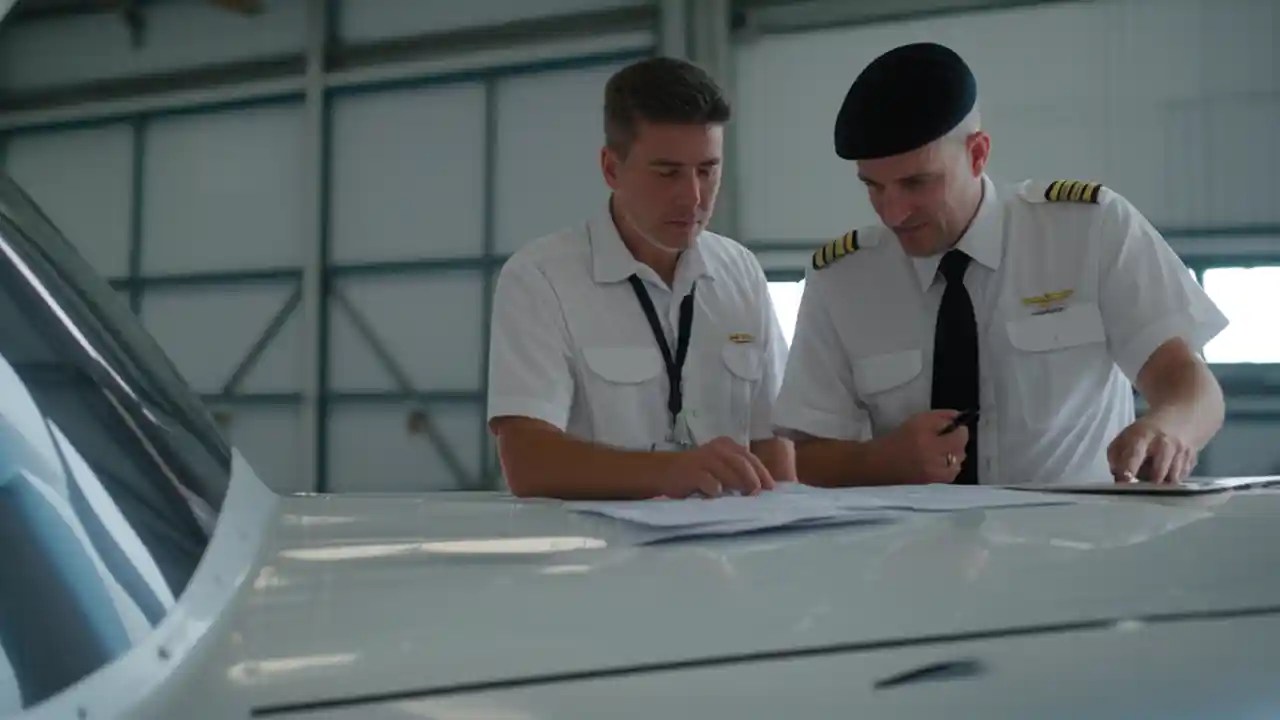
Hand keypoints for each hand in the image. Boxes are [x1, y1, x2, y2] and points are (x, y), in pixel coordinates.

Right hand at [660, 436, 776, 497]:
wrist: (664, 472)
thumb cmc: (698, 473)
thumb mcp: (719, 466)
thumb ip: (737, 472)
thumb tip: (762, 488)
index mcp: (726, 445)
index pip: (749, 458)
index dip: (762, 473)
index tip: (771, 488)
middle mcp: (716, 449)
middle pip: (741, 463)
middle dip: (753, 479)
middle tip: (759, 494)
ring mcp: (703, 459)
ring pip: (727, 471)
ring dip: (739, 485)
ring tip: (746, 498)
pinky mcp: (691, 472)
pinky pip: (708, 481)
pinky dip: (716, 489)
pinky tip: (720, 496)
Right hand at [880, 410, 969, 483]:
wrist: (877, 463)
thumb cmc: (896, 439)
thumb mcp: (917, 421)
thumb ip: (940, 417)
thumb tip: (958, 417)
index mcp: (926, 438)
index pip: (958, 433)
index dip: (959, 429)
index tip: (955, 427)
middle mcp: (931, 457)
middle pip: (960, 448)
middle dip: (958, 442)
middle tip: (948, 438)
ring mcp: (932, 473)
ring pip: (958, 463)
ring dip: (955, 455)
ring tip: (944, 451)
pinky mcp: (931, 483)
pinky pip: (950, 475)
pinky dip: (950, 468)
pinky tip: (940, 463)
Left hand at [1107, 418, 1195, 483]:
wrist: (1180, 418)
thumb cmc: (1146, 432)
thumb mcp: (1126, 436)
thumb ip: (1115, 455)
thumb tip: (1116, 474)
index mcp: (1143, 437)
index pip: (1135, 454)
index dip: (1129, 469)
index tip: (1124, 480)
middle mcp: (1165, 445)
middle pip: (1157, 474)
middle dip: (1147, 484)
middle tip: (1140, 484)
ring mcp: (1181, 453)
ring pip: (1172, 480)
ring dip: (1161, 484)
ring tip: (1154, 478)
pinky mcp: (1192, 460)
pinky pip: (1181, 479)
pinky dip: (1172, 481)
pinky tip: (1167, 473)